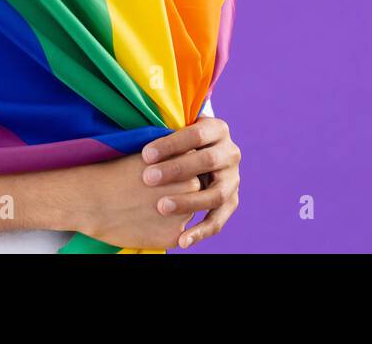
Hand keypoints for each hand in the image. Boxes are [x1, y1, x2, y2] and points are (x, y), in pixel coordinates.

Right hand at [72, 153, 202, 249]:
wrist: (91, 198)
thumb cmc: (116, 173)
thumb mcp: (150, 155)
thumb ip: (172, 159)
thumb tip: (188, 164)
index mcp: (183, 162)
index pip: (192, 167)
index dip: (174, 173)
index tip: (155, 175)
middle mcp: (190, 186)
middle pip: (193, 190)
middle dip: (178, 192)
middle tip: (150, 193)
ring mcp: (183, 212)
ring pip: (186, 212)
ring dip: (173, 212)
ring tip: (145, 207)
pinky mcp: (173, 236)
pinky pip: (177, 234)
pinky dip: (162, 231)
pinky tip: (143, 222)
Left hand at [140, 116, 240, 248]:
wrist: (197, 154)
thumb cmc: (175, 142)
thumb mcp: (174, 130)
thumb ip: (163, 131)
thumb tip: (138, 137)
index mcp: (218, 130)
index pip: (196, 135)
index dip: (171, 144)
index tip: (145, 155)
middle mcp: (231, 154)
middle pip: (208, 161)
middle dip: (177, 170)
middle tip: (148, 178)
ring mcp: (233, 180)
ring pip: (215, 194)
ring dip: (188, 202)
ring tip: (161, 207)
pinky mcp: (230, 202)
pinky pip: (218, 220)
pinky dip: (200, 232)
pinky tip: (182, 241)